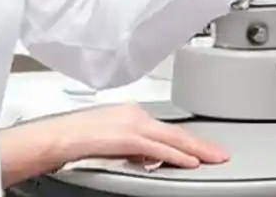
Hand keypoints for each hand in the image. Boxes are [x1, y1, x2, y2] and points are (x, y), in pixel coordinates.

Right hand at [0, 103, 227, 183]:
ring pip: (172, 138)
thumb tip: (144, 158)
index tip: (201, 147)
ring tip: (213, 158)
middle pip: (175, 131)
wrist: (56, 136)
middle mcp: (135, 114)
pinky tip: (190, 162)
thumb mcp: (109, 138)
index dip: (187, 139)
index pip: (166, 128)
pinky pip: (158, 149)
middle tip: (219, 153)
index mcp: (131, 113)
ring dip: (196, 150)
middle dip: (200, 143)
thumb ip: (131, 145)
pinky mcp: (127, 137)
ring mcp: (132, 125)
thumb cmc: (74, 138)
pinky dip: (177, 155)